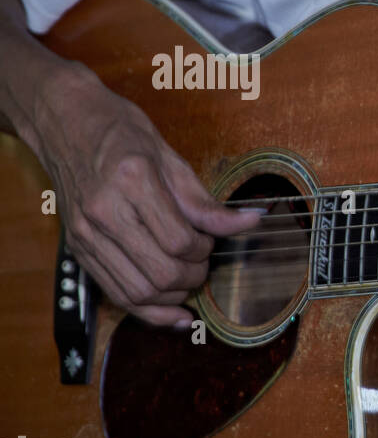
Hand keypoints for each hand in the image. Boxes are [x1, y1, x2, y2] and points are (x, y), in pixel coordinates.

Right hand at [31, 64, 260, 326]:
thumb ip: (206, 202)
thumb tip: (250, 222)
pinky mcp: (78, 249)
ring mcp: (87, 234)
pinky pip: (116, 294)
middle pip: (162, 272)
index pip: (180, 241)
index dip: (205, 250)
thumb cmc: (121, 133)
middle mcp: (104, 211)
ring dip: (175, 296)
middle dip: (194, 276)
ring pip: (139, 291)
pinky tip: (176, 315)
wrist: (66, 122)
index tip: (210, 241)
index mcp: (133, 181)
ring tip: (188, 278)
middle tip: (203, 261)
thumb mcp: (171, 159)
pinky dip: (150, 311)